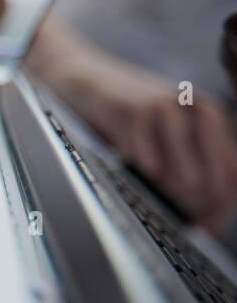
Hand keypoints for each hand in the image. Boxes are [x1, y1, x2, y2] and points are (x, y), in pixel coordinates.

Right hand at [31, 19, 236, 228]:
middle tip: (185, 226)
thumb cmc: (123, 109)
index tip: (206, 229)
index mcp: (209, 112)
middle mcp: (194, 107)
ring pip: (185, 176)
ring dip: (174, 202)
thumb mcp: (163, 128)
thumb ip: (187, 160)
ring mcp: (164, 108)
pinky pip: (146, 164)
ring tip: (161, 209)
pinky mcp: (132, 112)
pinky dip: (142, 181)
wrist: (80, 73)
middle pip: (215, 178)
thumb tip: (204, 213)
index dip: (222, 206)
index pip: (232, 171)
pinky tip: (136, 179)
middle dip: (200, 209)